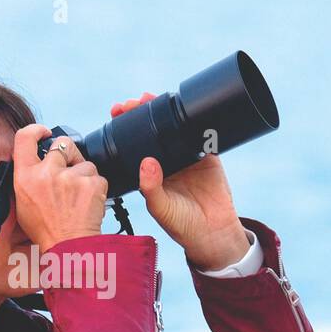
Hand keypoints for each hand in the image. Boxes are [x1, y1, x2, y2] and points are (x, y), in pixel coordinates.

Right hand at [11, 123, 107, 252]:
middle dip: (69, 154)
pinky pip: (97, 177)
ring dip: (84, 176)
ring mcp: (69, 177)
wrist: (69, 247)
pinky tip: (88, 203)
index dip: (36, 130)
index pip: (24, 138)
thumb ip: (28, 177)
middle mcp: (45, 173)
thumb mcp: (23, 202)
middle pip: (62, 143)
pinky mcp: (90, 183)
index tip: (44, 133)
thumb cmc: (46, 229)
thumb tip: (37, 160)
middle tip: (70, 171)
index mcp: (25, 176)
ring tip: (78, 198)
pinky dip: (96, 189)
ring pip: (84, 163)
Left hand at [111, 93, 250, 269]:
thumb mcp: (160, 208)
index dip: (125, 126)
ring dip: (163, 109)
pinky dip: (194, 121)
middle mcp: (167, 160)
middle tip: (131, 103)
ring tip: (150, 98)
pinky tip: (185, 112)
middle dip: (140, 111)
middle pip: (152, 128)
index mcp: (150, 171)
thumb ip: (151, 188)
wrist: (213, 233)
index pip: (134, 142)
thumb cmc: (182, 225)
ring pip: (174, 125)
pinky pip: (201, 133)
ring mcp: (187, 155)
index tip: (117, 112)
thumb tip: (146, 162)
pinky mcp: (208, 155)